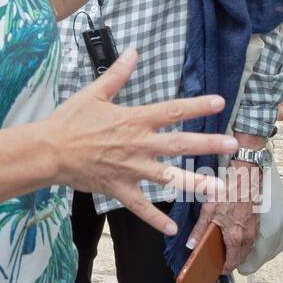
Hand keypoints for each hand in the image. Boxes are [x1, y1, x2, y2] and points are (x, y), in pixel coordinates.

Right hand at [48, 49, 236, 235]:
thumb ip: (117, 74)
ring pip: (168, 178)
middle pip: (179, 144)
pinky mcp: (119, 189)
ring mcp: (131, 169)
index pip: (172, 111)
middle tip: (232, 145)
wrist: (49, 151)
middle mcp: (138, 145)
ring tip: (218, 189)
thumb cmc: (70, 121)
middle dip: (208, 144)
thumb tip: (133, 51)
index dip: (196, 105)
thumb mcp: (94, 93)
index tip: (219, 102)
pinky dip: (155, 219)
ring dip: (194, 183)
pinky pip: (141, 207)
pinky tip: (172, 230)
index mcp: (133, 120)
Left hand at [188, 162, 260, 273]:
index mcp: (234, 237)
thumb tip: (191, 245)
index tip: (216, 270)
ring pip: (246, 251)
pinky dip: (242, 246)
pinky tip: (233, 241)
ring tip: (224, 254)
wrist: (245, 180)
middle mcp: (247, 237)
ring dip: (236, 255)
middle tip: (218, 263)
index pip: (232, 262)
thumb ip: (200, 230)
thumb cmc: (227, 193)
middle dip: (230, 264)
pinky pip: (249, 242)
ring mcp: (253, 232)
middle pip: (240, 259)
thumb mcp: (208, 210)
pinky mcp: (256, 226)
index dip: (223, 269)